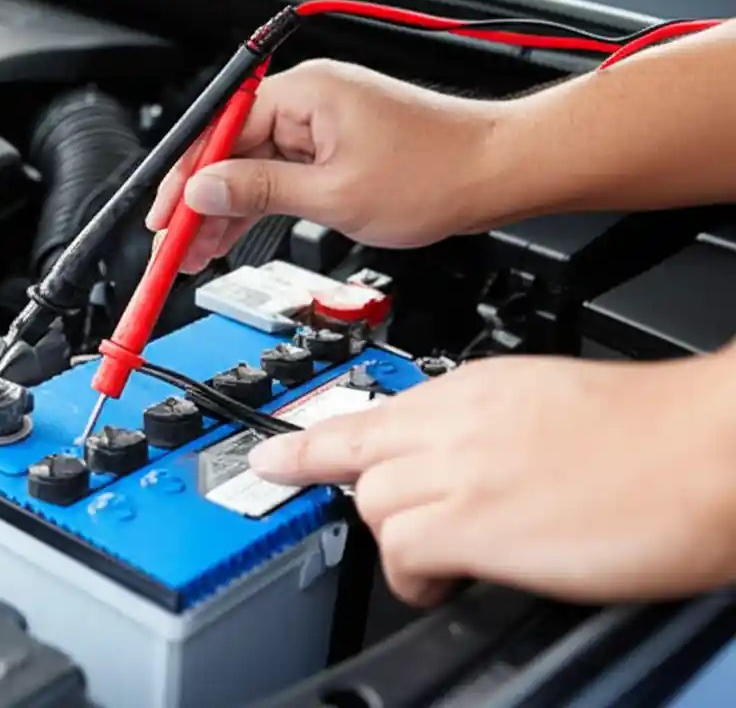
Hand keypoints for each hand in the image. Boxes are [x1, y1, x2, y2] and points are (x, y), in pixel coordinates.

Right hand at [146, 59, 509, 273]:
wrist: (494, 174)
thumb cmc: (436, 173)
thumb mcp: (334, 194)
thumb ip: (260, 192)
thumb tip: (203, 191)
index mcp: (303, 95)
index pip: (217, 134)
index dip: (182, 182)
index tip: (163, 219)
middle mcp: (307, 100)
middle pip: (227, 152)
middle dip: (197, 204)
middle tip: (173, 249)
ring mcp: (318, 124)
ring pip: (249, 168)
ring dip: (223, 211)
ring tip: (196, 253)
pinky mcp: (330, 147)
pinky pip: (276, 174)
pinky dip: (255, 206)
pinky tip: (231, 234)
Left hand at [248, 350, 735, 606]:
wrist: (709, 451)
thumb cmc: (656, 435)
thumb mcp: (551, 405)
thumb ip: (491, 428)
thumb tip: (470, 462)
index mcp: (475, 388)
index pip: (369, 413)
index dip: (312, 443)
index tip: (274, 457)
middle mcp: (455, 422)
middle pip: (357, 461)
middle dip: (370, 501)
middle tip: (406, 527)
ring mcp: (460, 470)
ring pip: (371, 503)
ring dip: (401, 540)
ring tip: (450, 558)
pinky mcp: (473, 521)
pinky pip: (401, 552)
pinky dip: (415, 575)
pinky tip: (451, 579)